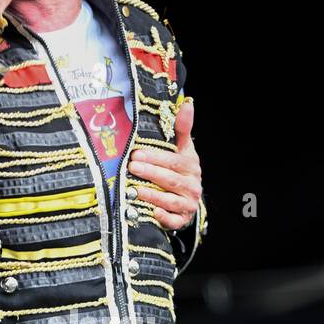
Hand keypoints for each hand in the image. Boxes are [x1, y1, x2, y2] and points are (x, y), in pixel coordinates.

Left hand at [127, 98, 201, 229]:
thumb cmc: (180, 170)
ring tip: (135, 189)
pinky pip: (174, 220)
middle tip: (131, 167)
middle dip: (150, 173)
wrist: (186, 200)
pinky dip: (164, 217)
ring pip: (170, 200)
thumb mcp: (182, 149)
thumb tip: (187, 103)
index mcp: (191, 166)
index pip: (173, 161)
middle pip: (170, 179)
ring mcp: (188, 204)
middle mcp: (192, 185)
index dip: (155, 158)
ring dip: (152, 195)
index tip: (136, 154)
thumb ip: (182, 128)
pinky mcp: (182, 220)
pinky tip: (152, 212)